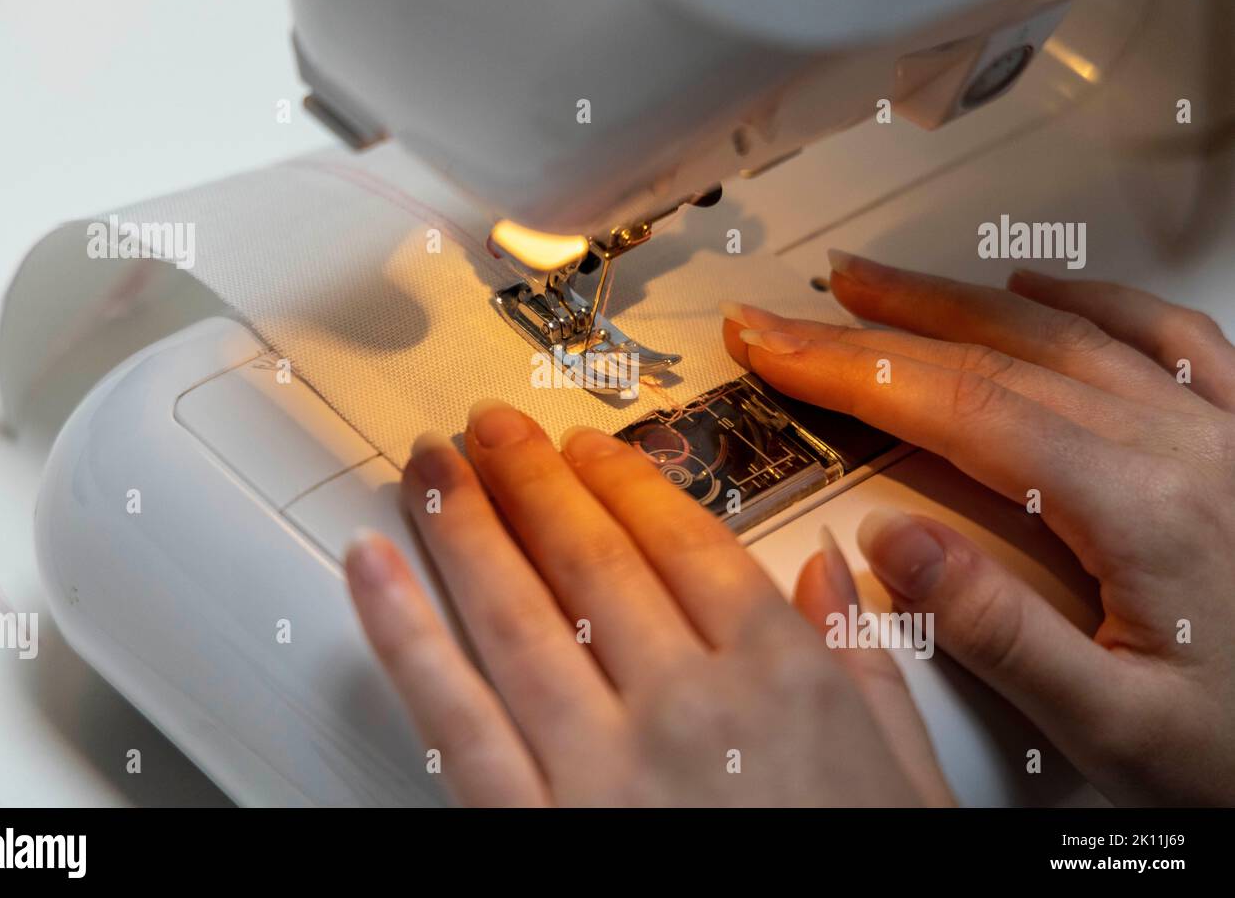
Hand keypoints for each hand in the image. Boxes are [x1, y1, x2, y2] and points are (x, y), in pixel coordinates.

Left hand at [345, 400, 952, 805]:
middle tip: (492, 431)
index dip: (624, 480)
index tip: (589, 448)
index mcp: (783, 679)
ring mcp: (604, 766)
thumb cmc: (852, 878)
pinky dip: (404, 633)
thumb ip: (873, 664)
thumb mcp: (911, 780)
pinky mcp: (534, 828)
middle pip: (591, 557)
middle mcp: (688, 704)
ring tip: (432, 467)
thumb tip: (838, 572)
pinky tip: (373, 569)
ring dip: (464, 525)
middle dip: (532, 479)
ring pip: (517, 613)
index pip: (686, 541)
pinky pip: (454, 717)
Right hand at [723, 251, 1234, 804]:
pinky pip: (1165, 336)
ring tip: (884, 286)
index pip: (955, 407)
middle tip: (797, 309)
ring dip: (960, 300)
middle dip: (876, 325)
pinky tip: (1048, 288)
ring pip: (1065, 330)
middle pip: (994, 354)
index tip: (777, 344)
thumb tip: (890, 545)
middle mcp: (1179, 447)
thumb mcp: (1118, 729)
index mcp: (1139, 508)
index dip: (849, 367)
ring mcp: (1218, 431)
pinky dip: (1092, 301)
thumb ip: (998, 635)